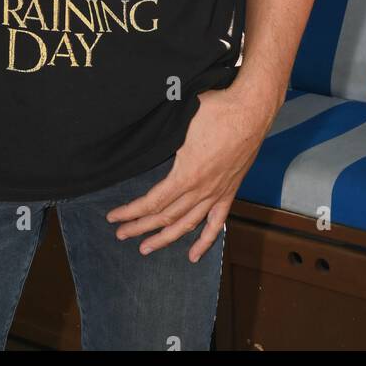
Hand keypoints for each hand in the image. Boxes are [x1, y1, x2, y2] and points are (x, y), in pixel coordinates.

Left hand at [105, 85, 273, 260]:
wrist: (251, 110)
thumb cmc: (216, 110)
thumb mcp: (181, 120)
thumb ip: (162, 136)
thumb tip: (141, 136)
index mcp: (186, 175)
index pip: (152, 202)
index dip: (131, 212)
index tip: (114, 217)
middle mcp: (201, 190)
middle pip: (165, 217)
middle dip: (140, 228)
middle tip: (121, 234)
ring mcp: (216, 193)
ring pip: (187, 225)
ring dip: (165, 239)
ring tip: (146, 248)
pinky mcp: (230, 191)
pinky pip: (216, 223)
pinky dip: (204, 242)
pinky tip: (192, 255)